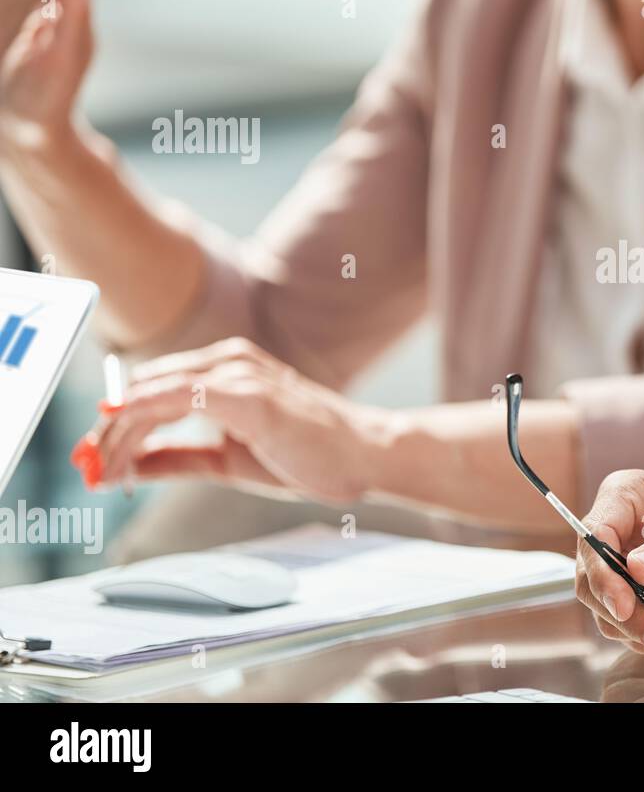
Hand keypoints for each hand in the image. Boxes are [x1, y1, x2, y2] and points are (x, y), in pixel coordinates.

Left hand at [71, 338, 397, 504]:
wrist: (364, 455)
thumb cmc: (308, 454)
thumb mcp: (228, 459)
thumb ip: (178, 456)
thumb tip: (128, 465)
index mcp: (227, 368)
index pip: (154, 387)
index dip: (118, 423)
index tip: (97, 457)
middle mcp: (229, 361)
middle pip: (144, 388)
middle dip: (109, 430)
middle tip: (91, 467)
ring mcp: (238, 373)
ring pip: (152, 394)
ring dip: (118, 434)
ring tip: (104, 470)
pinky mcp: (247, 394)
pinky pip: (175, 402)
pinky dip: (140, 426)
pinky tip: (125, 455)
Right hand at [575, 469, 643, 652]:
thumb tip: (639, 568)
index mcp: (629, 496)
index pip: (595, 534)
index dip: (602, 573)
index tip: (623, 605)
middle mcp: (620, 534)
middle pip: (593, 582)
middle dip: (627, 614)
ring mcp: (629, 572)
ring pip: (611, 614)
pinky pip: (635, 630)